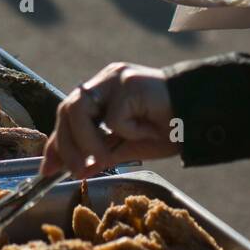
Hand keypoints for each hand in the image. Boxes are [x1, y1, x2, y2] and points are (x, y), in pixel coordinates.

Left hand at [40, 62, 177, 178]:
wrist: (201, 118)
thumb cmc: (168, 129)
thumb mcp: (126, 146)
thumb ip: (99, 153)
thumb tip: (72, 170)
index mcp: (103, 92)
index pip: (68, 114)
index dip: (56, 142)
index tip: (48, 170)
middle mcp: (106, 80)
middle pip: (68, 109)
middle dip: (68, 146)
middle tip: (80, 171)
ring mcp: (117, 78)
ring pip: (80, 110)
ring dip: (88, 142)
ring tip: (105, 159)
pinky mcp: (130, 83)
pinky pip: (114, 117)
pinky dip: (126, 132)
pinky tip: (147, 130)